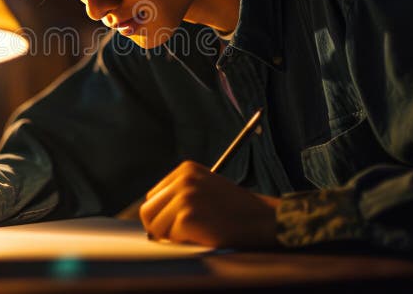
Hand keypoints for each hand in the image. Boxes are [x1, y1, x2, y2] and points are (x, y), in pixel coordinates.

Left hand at [139, 160, 280, 248]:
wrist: (265, 220)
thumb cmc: (236, 211)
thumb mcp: (206, 189)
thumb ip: (180, 195)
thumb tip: (150, 219)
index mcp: (186, 170)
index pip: (153, 197)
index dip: (162, 215)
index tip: (175, 224)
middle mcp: (183, 179)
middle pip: (148, 211)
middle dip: (159, 227)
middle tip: (177, 237)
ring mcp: (185, 197)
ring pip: (156, 227)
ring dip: (172, 237)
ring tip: (196, 234)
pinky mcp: (188, 216)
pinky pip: (171, 238)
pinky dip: (184, 243)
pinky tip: (204, 236)